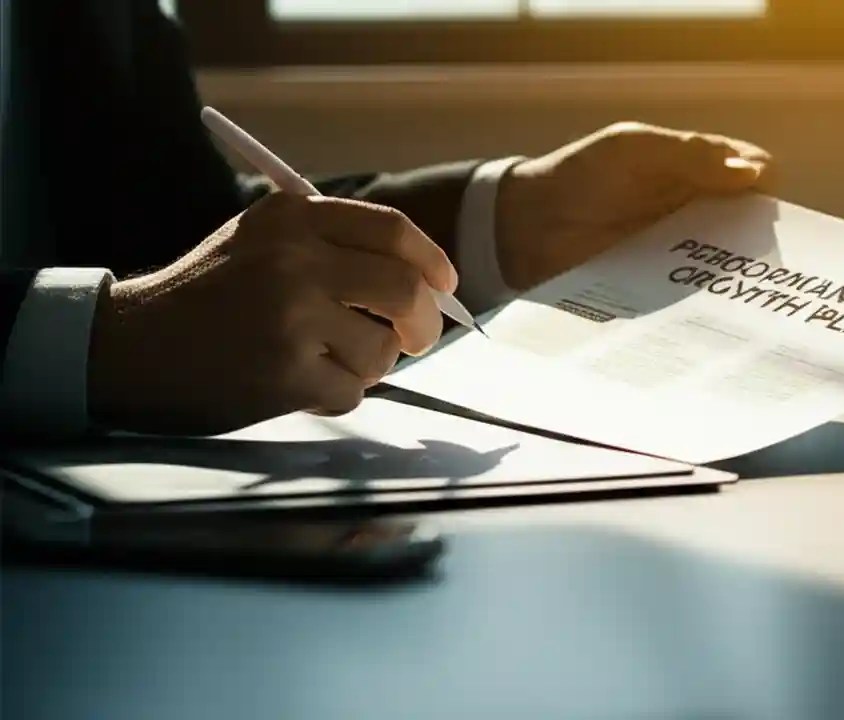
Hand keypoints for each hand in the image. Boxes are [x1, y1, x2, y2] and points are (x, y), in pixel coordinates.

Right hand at [88, 193, 456, 434]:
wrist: (133, 345)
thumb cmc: (209, 294)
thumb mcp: (262, 240)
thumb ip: (333, 247)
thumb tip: (424, 280)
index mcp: (292, 219)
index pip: (391, 230)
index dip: (430, 260)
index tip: (445, 284)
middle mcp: (295, 261)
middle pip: (404, 291)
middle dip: (423, 323)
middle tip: (415, 339)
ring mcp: (291, 317)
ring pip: (382, 350)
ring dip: (367, 365)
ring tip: (325, 360)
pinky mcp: (285, 372)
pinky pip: (352, 390)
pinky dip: (335, 394)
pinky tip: (297, 383)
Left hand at [495, 122, 772, 289]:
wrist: (523, 227)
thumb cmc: (579, 175)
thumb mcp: (632, 149)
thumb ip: (690, 154)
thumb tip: (757, 171)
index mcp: (697, 170)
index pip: (755, 178)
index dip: (770, 196)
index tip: (777, 221)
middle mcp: (697, 211)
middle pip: (750, 229)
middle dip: (766, 248)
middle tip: (776, 272)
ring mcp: (679, 251)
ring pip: (727, 266)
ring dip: (739, 280)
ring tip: (751, 302)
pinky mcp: (660, 288)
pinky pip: (693, 297)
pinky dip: (706, 305)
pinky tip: (714, 317)